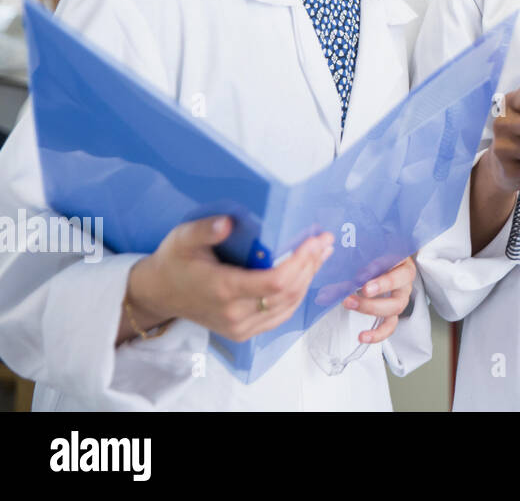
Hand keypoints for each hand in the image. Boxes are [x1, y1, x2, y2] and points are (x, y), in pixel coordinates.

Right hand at [122, 215, 333, 344]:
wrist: (158, 293)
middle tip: (324, 241)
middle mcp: (234, 313)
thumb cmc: (174, 261)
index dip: (300, 262)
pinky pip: (280, 315)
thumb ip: (206, 230)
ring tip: (321, 253)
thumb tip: (227, 223)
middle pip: (288, 293)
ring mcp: (240, 327)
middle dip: (310, 265)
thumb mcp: (183, 238)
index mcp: (223, 289)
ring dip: (308, 278)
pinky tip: (306, 274)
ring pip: (289, 305)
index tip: (314, 240)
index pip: (275, 282)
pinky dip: (297, 294)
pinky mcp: (243, 331)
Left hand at [342, 255, 415, 344]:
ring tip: (351, 304)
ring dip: (371, 307)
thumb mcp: (361, 256)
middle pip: (400, 282)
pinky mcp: (393, 312)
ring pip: (396, 305)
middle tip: (362, 289)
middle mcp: (403, 277)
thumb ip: (349, 264)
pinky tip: (363, 336)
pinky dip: (377, 333)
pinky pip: (390, 325)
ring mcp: (400, 296)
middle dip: (381, 286)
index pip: (397, 259)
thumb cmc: (370, 259)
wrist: (373, 268)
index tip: (366, 272)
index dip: (382, 264)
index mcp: (399, 258)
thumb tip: (327, 274)